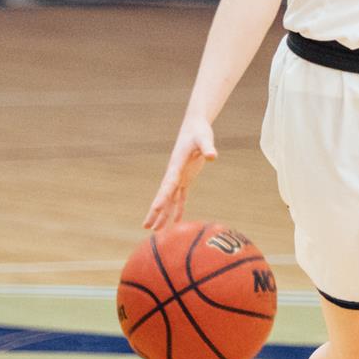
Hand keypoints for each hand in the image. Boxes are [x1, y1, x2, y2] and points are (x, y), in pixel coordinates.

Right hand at [143, 115, 217, 231]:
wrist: (195, 127)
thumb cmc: (199, 132)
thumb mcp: (204, 139)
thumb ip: (207, 147)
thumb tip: (212, 156)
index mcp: (176, 166)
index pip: (167, 185)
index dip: (161, 197)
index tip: (154, 209)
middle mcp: (174, 174)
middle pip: (163, 196)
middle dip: (155, 212)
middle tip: (146, 227)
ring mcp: (179, 177)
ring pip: (169, 200)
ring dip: (164, 214)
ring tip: (156, 230)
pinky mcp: (186, 178)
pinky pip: (181, 197)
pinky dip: (179, 209)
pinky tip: (177, 221)